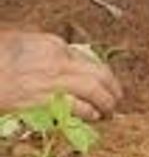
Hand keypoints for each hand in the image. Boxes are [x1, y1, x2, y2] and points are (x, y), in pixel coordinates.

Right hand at [0, 30, 121, 120]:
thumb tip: (60, 56)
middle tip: (117, 95)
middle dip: (112, 85)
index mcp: (54, 45)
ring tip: (110, 109)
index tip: (102, 79)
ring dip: (106, 100)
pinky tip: (93, 116)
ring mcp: (55, 82)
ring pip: (93, 90)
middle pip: (98, 72)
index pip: (86, 58)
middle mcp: (60, 61)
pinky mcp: (47, 102)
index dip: (98, 71)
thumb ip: (44, 48)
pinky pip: (78, 107)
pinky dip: (89, 112)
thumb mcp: (24, 40)